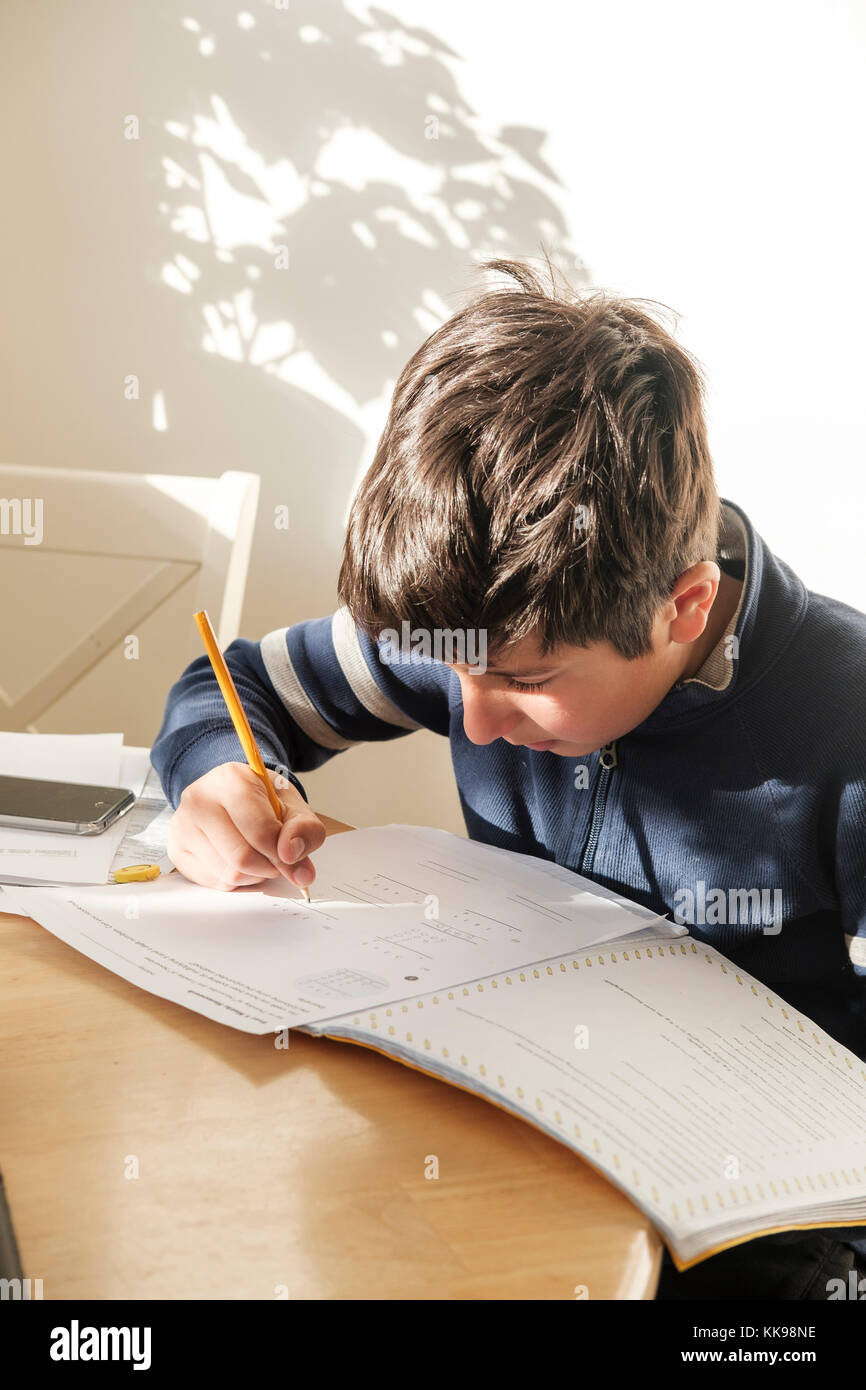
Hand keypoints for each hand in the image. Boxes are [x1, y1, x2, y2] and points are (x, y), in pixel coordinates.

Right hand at [167, 762, 325, 891]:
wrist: (234, 796)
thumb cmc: (264, 803)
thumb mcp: (295, 808)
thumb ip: (305, 832)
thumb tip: (297, 866)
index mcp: (232, 779)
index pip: (260, 831)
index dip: (284, 855)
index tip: (294, 859)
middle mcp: (199, 798)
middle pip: (241, 858)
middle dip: (268, 867)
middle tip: (277, 860)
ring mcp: (182, 824)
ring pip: (228, 873)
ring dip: (253, 875)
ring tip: (257, 855)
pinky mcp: (176, 849)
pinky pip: (213, 882)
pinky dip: (234, 880)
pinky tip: (238, 860)